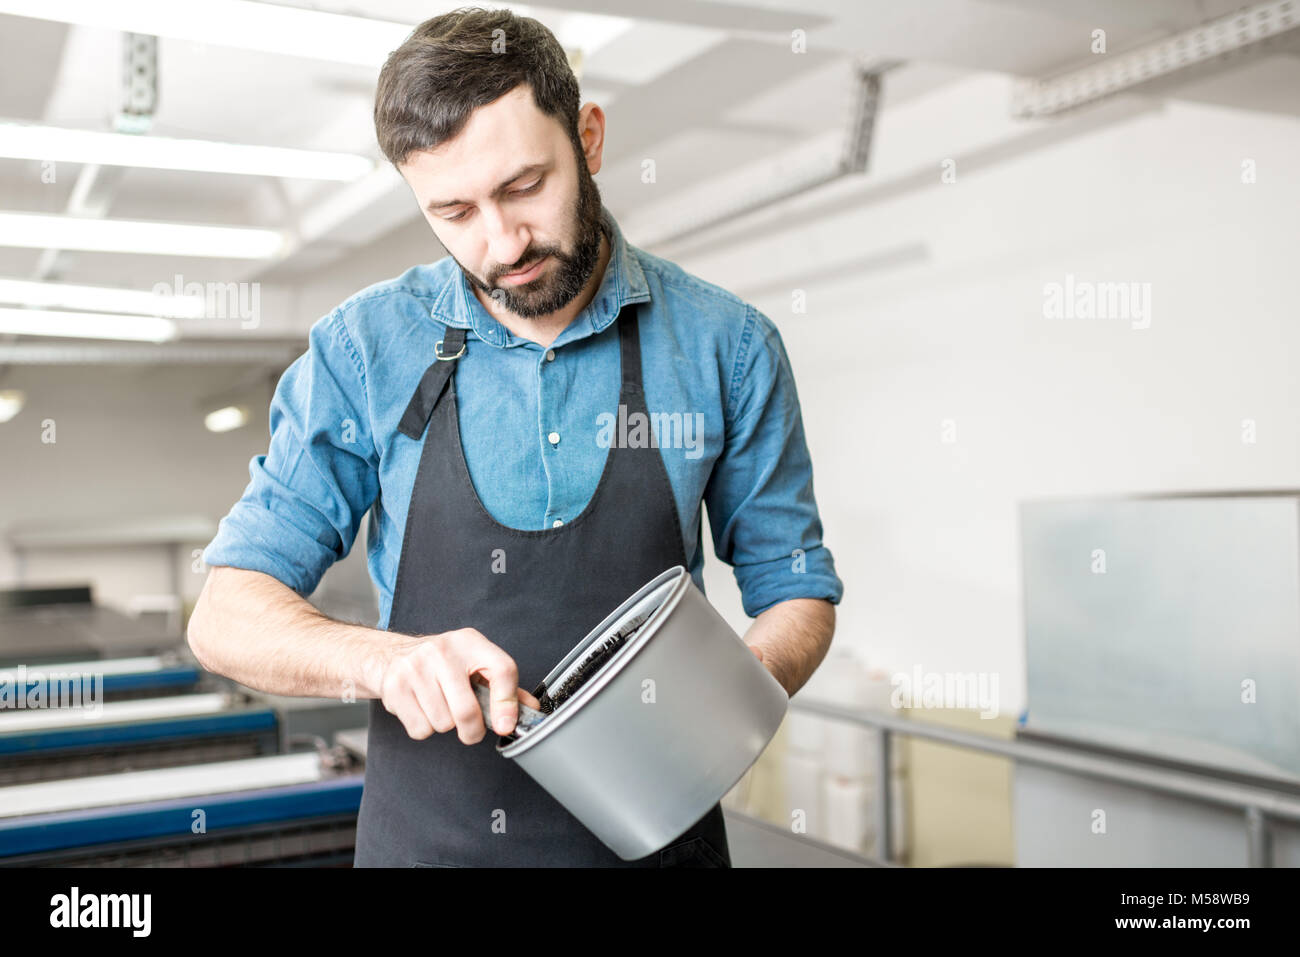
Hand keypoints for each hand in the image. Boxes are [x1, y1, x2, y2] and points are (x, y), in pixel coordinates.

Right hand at [377, 628, 541, 744]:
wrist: (391, 655)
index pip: (502, 670)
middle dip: (472, 730)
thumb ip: (503, 687)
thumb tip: (531, 709)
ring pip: (443, 723)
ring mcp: (416, 668)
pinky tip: (422, 708)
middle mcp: (443, 651)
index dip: (507, 702)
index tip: (506, 726)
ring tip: (439, 705)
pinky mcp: (395, 687)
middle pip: (467, 710)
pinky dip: (424, 728)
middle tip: (470, 729)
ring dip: (444, 724)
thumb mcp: (474, 663)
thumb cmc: (442, 664)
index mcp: (470, 642)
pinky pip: (421, 729)